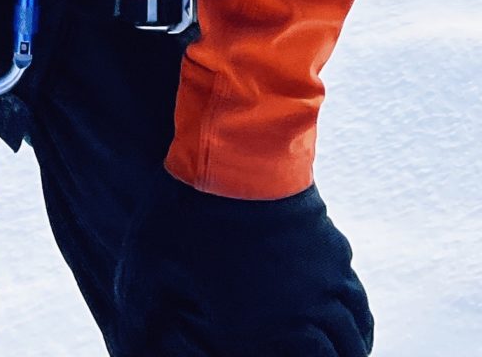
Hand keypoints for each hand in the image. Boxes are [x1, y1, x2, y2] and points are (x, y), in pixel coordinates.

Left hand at [114, 170, 372, 356]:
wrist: (236, 145)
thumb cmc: (187, 209)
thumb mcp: (148, 266)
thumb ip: (139, 318)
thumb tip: (125, 349)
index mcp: (259, 330)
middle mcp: (304, 312)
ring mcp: (324, 279)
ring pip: (356, 336)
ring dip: (349, 352)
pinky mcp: (332, 247)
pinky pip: (356, 299)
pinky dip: (357, 322)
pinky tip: (345, 323)